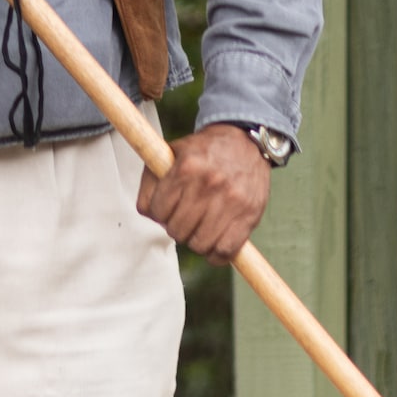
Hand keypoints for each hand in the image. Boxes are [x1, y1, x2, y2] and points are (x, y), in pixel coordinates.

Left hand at [135, 124, 269, 265]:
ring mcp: (231, 201)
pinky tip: (214, 243)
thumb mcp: (171, 153)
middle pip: (177, 230)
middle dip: (176, 227)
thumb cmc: (202, 152)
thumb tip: (147, 213)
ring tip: (199, 228)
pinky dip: (216, 255)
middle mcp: (209, 184)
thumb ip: (152, 181)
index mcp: (186, 167)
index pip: (157, 211)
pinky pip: (225, 251)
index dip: (158, 213)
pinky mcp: (249, 215)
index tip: (166, 208)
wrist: (244, 141)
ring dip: (195, 241)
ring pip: (199, 244)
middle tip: (184, 217)